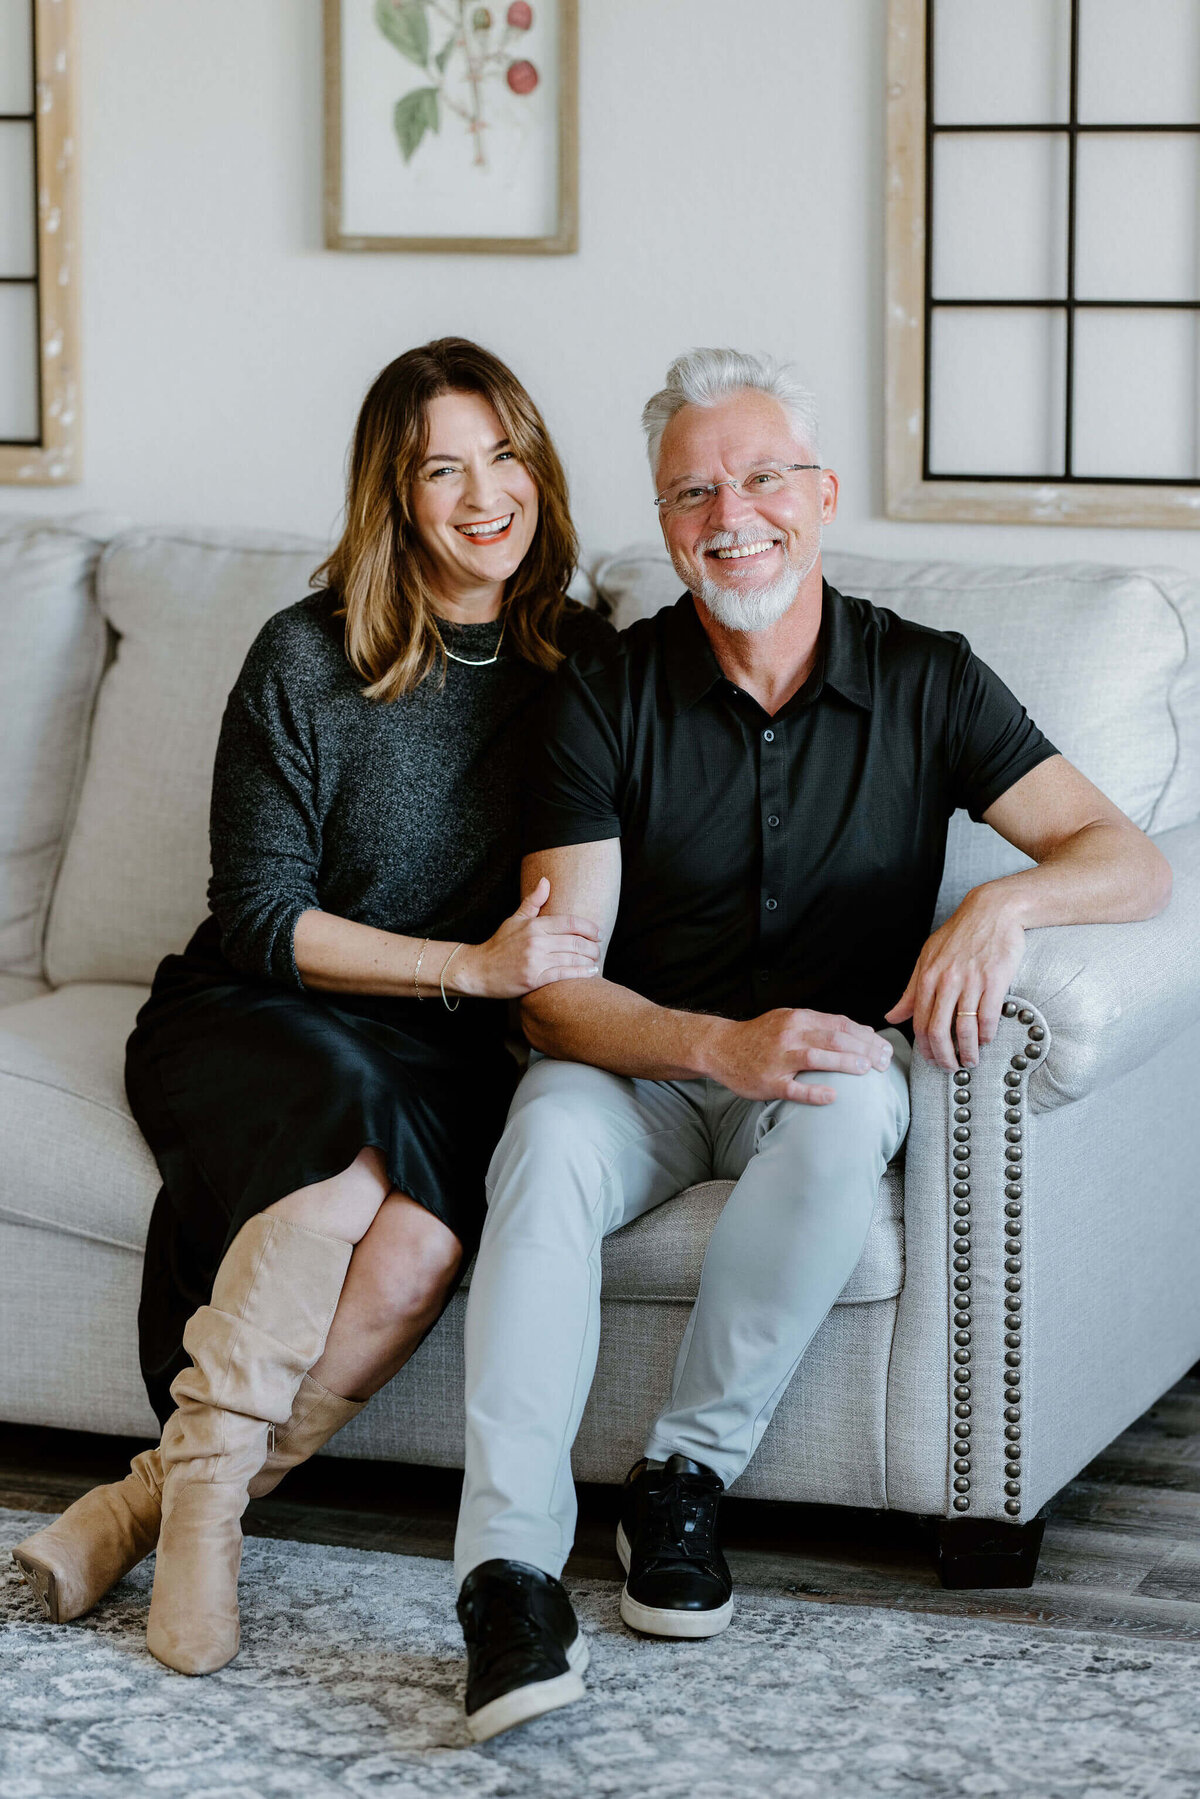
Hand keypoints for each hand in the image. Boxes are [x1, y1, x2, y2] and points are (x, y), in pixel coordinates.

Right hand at [454, 878, 600, 998]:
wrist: (479, 970)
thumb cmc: (499, 944)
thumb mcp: (515, 919)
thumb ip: (533, 901)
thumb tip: (546, 881)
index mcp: (534, 925)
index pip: (570, 922)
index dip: (589, 927)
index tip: (598, 933)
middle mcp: (536, 941)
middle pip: (575, 941)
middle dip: (592, 946)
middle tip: (598, 949)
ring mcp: (535, 961)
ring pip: (572, 958)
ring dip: (589, 960)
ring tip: (596, 960)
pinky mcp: (533, 979)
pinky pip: (563, 974)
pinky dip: (581, 973)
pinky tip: (591, 972)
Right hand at [708, 1008, 894, 1105]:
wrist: (721, 1047)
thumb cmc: (761, 1036)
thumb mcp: (789, 1020)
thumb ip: (822, 1025)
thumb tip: (862, 1031)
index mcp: (797, 1019)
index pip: (839, 1024)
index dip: (865, 1035)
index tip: (883, 1047)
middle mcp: (789, 1035)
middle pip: (833, 1038)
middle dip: (863, 1049)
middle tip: (884, 1061)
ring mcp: (778, 1059)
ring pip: (816, 1058)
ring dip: (844, 1062)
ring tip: (866, 1070)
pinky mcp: (769, 1081)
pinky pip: (793, 1088)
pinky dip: (814, 1092)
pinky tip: (833, 1096)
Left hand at [884, 887, 1025, 1069]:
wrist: (992, 910)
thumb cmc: (959, 934)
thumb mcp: (927, 957)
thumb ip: (910, 990)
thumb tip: (891, 1016)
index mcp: (927, 977)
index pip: (919, 1022)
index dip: (925, 1047)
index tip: (932, 1060)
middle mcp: (946, 981)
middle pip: (938, 1030)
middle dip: (943, 1056)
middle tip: (950, 1068)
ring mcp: (970, 981)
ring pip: (964, 1028)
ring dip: (967, 1051)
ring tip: (970, 1060)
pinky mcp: (994, 980)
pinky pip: (988, 1017)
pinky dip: (986, 1035)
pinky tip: (985, 1040)